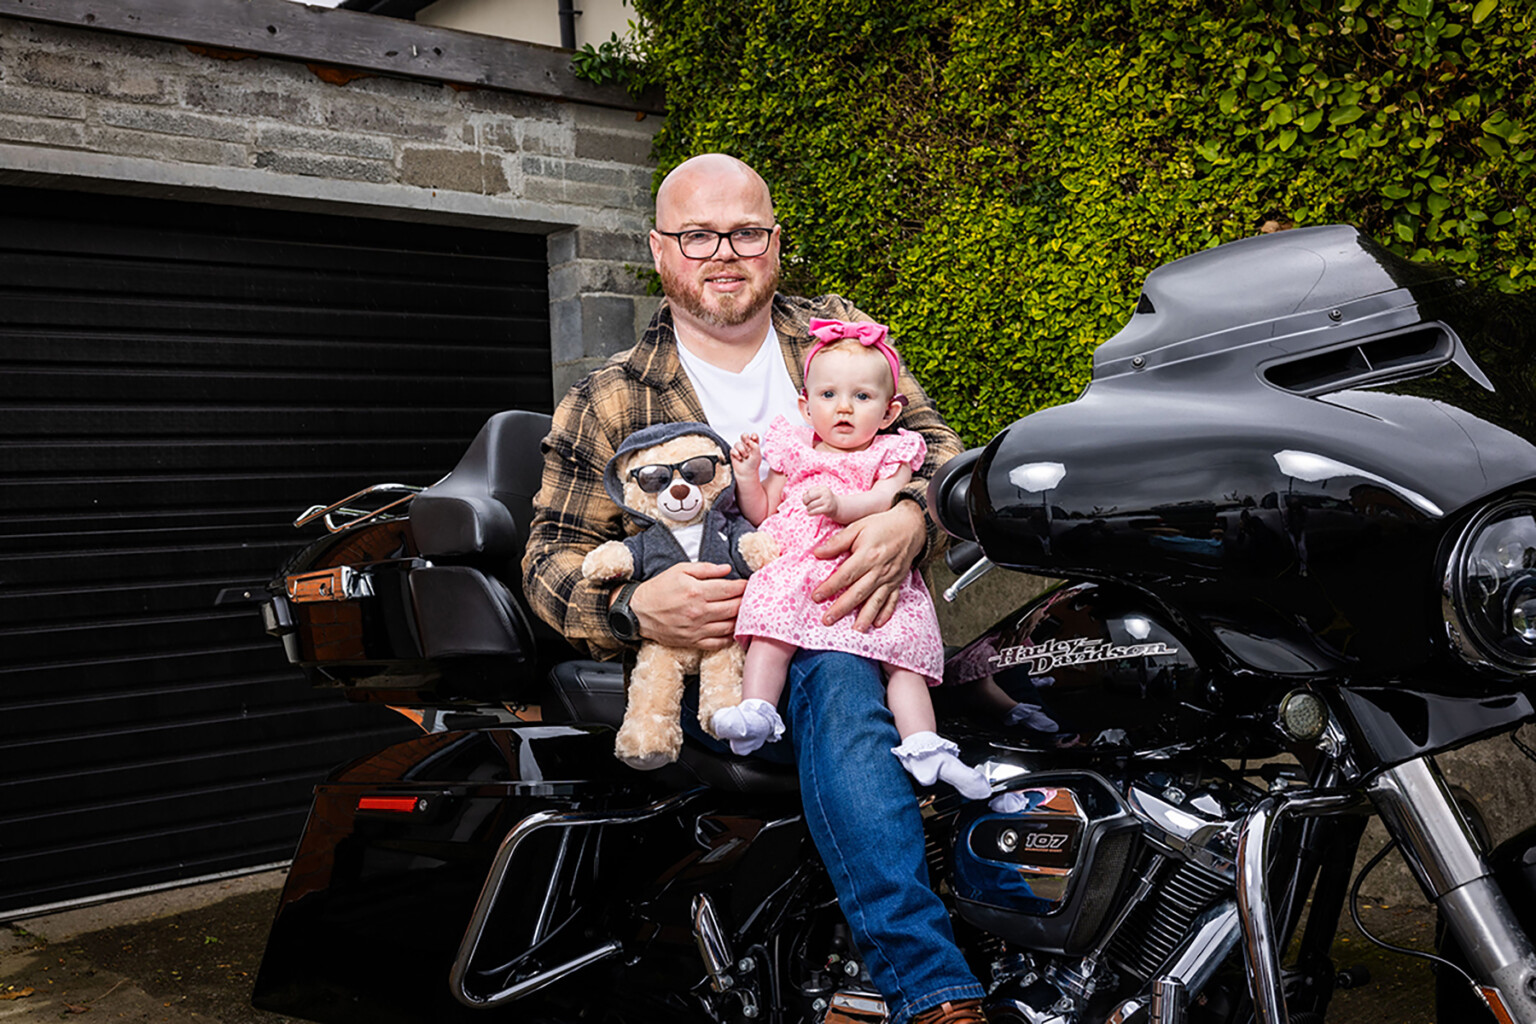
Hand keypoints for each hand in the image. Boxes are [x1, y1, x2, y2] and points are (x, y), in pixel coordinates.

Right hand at [626, 560, 746, 649]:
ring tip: (745, 612)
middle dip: (746, 601)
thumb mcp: (680, 570)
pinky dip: (730, 637)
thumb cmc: (659, 588)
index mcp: (696, 591)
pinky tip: (734, 629)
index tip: (749, 584)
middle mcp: (698, 612)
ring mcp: (696, 629)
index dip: (744, 586)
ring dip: (741, 619)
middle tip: (752, 597)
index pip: (730, 589)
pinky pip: (718, 643)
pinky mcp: (693, 642)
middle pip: (734, 608)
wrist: (638, 612)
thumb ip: (706, 568)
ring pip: (730, 626)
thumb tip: (727, 569)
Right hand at [731, 432, 761, 476]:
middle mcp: (746, 446)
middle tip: (747, 442)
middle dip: (745, 437)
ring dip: (742, 450)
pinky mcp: (733, 453)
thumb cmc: (753, 465)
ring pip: (737, 443)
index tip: (753, 438)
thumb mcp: (757, 455)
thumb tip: (750, 440)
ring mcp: (739, 449)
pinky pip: (732, 449)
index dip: (753, 435)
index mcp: (754, 445)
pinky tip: (740, 458)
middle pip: (744, 436)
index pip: (753, 436)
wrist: (747, 473)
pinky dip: (736, 454)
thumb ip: (755, 446)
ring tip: (745, 456)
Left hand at [801, 485, 838, 518]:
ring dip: (808, 508)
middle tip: (806, 505)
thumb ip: (810, 493)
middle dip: (805, 502)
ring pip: (811, 505)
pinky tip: (809, 514)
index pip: (810, 491)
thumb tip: (803, 495)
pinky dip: (810, 513)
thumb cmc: (825, 500)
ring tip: (809, 510)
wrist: (837, 507)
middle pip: (809, 497)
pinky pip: (815, 511)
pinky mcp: (827, 509)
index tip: (806, 500)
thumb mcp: (819, 494)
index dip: (805, 496)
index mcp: (823, 488)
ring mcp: (827, 501)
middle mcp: (826, 493)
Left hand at [810, 501, 924, 631]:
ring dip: (865, 616)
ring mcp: (890, 578)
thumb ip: (838, 541)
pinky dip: (886, 613)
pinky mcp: (897, 582)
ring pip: (875, 600)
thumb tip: (818, 553)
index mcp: (867, 555)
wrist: (911, 525)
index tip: (816, 597)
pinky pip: (892, 600)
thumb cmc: (881, 525)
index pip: (845, 575)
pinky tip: (877, 623)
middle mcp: (879, 570)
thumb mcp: (857, 527)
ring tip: (855, 630)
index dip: (830, 587)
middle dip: (842, 608)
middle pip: (858, 592)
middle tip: (827, 620)